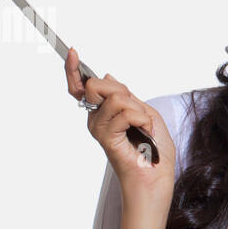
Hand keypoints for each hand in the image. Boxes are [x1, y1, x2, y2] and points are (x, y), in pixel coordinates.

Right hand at [65, 47, 175, 198]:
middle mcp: (96, 119)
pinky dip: (142, 120)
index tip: (72, 51)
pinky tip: (144, 133)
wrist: (156, 177)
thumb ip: (126, 96)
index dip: (74, 68)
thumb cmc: (154, 151)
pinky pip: (125, 113)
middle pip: (97, 84)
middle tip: (137, 114)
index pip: (82, 87)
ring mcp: (98, 128)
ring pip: (116, 97)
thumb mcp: (145, 113)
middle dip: (123, 91)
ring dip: (139, 111)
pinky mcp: (106, 137)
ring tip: (143, 128)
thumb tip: (106, 76)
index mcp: (104, 112)